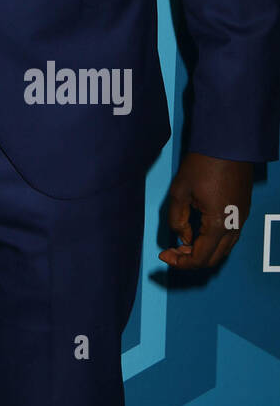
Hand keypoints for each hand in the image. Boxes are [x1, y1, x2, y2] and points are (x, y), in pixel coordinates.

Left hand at [158, 151, 252, 268]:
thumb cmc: (203, 164)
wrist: (228, 144)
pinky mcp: (242, 211)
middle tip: (172, 251)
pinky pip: (229, 236)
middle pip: (213, 258)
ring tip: (183, 242)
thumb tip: (182, 236)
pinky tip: (197, 230)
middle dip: (191, 259)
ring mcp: (241, 219)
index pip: (200, 258)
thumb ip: (177, 219)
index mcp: (218, 224)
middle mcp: (234, 226)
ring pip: (223, 248)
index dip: (180, 262)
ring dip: (203, 250)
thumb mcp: (180, 191)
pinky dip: (212, 240)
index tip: (164, 255)